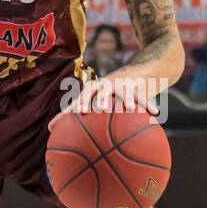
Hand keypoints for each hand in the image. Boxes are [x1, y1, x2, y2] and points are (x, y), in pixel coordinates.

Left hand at [46, 72, 161, 132]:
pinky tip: (155, 113)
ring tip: (129, 108)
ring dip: (127, 99)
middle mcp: (106, 86)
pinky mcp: (136, 88)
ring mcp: (122, 85)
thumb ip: (74, 117)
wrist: (129, 76)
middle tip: (100, 108)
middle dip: (101, 98)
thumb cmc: (103, 97)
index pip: (83, 96)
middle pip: (102, 90)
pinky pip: (142, 98)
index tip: (76, 113)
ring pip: (124, 92)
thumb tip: (51, 131)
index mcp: (93, 90)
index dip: (79, 103)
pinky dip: (147, 105)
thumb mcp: (91, 103)